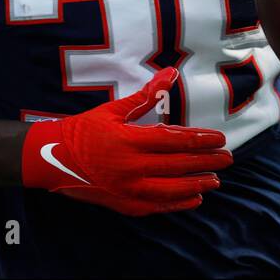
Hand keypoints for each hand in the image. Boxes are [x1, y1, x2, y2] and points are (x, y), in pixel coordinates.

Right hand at [21, 68, 232, 215]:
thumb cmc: (84, 130)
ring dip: (196, 185)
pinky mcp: (123, 204)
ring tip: (215, 180)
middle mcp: (130, 168)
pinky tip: (194, 199)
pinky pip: (156, 206)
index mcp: (129, 141)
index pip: (174, 141)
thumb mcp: (114, 110)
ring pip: (171, 190)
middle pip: (178, 166)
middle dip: (206, 162)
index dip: (200, 140)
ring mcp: (127, 189)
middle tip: (227, 158)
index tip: (219, 139)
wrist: (52, 159)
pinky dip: (177, 204)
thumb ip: (146, 95)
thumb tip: (170, 73)